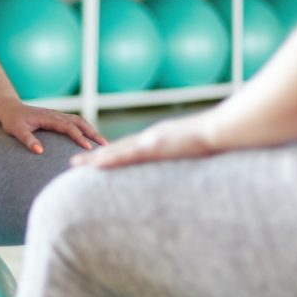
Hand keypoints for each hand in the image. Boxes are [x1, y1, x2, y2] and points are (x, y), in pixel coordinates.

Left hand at [0, 103, 107, 153]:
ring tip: (103, 143)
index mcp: (48, 117)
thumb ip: (27, 140)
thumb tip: (39, 151)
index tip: (87, 147)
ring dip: (92, 131)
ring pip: (80, 121)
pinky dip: (86, 129)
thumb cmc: (12, 120)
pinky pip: (76, 122)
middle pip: (79, 122)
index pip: (68, 127)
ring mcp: (58, 115)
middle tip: (105, 146)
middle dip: (93, 133)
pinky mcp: (58, 118)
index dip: (78, 137)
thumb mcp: (16, 131)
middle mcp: (56, 114)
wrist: (10, 108)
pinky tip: (91, 139)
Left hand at [70, 113, 217, 168]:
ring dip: (96, 160)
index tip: (95, 161)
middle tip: (74, 164)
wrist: (222, 130)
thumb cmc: (215, 140)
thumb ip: (185, 156)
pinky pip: (128, 155)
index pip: (131, 149)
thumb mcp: (196, 151)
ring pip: (117, 151)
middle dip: (96, 157)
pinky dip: (111, 160)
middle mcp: (151, 139)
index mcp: (159, 140)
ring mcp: (152, 141)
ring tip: (75, 166)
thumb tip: (185, 164)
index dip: (111, 154)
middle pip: (118, 149)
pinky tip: (96, 165)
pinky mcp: (156, 146)